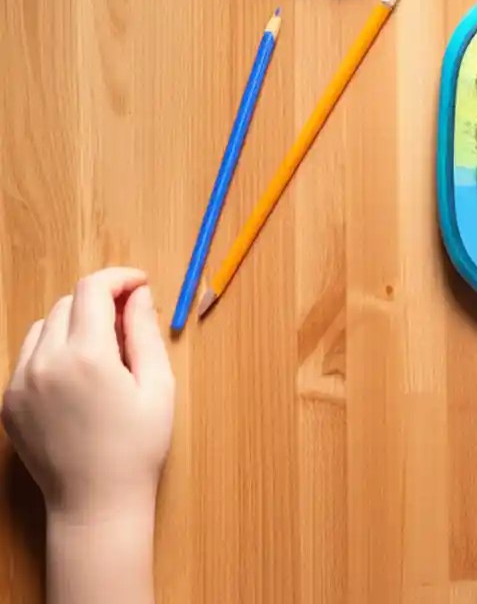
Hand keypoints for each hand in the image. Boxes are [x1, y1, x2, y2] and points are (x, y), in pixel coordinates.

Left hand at [3, 268, 174, 520]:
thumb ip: (144, 333)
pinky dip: (53, 352)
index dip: (118, 278)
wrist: (95, 501)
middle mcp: (45, 362)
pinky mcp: (9, 401)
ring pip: (42, 327)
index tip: (140, 284)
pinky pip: (28, 357)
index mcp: (88, 356)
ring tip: (103, 352)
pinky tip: (78, 378)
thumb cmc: (138, 446)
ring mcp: (20, 382)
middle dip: (99, 302)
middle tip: (129, 322)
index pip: (93, 290)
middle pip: (67, 304)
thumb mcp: (157, 386)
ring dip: (73, 325)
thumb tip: (138, 295)